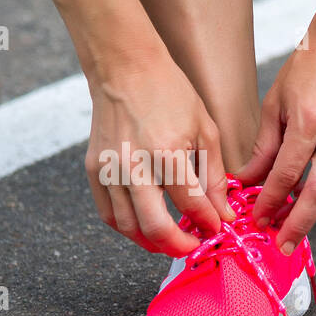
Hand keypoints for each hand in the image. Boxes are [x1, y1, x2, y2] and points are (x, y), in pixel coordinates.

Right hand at [84, 54, 235, 256]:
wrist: (125, 69)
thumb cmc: (169, 94)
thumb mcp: (204, 130)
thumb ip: (214, 177)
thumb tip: (222, 214)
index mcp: (166, 152)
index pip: (191, 204)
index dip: (208, 222)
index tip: (217, 227)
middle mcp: (133, 165)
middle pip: (154, 227)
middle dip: (178, 246)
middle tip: (193, 246)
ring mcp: (108, 169)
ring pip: (127, 226)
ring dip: (150, 242)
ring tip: (169, 241)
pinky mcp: (93, 169)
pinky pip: (107, 213)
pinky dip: (126, 227)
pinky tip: (143, 227)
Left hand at [238, 27, 315, 253]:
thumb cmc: (311, 64)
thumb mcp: (276, 101)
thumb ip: (265, 145)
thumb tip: (250, 179)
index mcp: (310, 122)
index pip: (286, 175)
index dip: (270, 202)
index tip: (258, 219)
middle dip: (299, 224)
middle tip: (282, 244)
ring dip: (313, 210)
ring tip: (291, 221)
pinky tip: (311, 196)